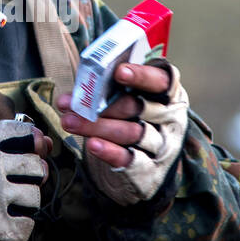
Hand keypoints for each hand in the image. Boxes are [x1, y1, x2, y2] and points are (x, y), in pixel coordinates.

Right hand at [0, 120, 51, 240]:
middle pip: (36, 167)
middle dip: (30, 176)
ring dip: (25, 203)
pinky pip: (27, 225)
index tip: (29, 151)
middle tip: (14, 183)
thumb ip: (2, 139)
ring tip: (6, 204)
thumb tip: (46, 142)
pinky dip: (19, 227)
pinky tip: (5, 223)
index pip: (26, 133)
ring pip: (34, 197)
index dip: (33, 143)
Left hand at [56, 58, 188, 207]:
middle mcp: (169, 117)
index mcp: (168, 93)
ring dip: (98, 127)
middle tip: (76, 104)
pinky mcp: (150, 167)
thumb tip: (79, 85)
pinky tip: (92, 144)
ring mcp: (162, 144)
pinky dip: (110, 151)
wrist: (147, 162)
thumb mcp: (131, 98)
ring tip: (70, 122)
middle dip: (105, 105)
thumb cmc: (133, 117)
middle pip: (140, 108)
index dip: (141, 76)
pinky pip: (130, 159)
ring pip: (132, 133)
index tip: (119, 72)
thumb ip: (111, 87)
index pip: (160, 81)